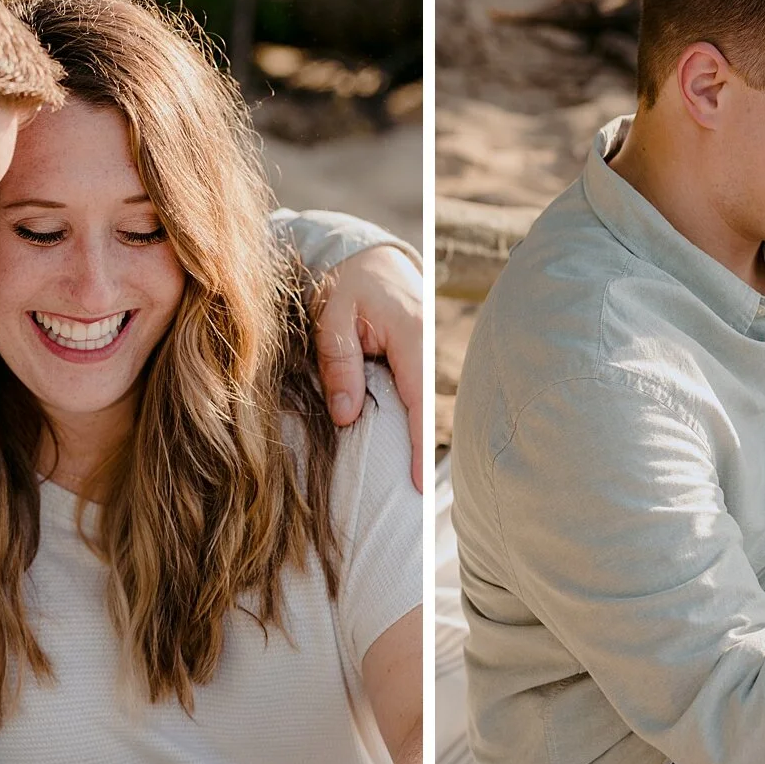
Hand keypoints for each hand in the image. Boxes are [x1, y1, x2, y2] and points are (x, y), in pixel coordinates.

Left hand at [314, 246, 424, 490]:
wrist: (369, 257)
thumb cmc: (345, 284)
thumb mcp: (331, 316)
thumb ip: (338, 363)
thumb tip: (346, 416)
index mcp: (411, 334)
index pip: (419, 400)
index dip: (420, 445)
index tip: (418, 484)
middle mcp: (430, 346)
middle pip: (433, 411)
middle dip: (427, 455)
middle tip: (418, 506)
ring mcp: (432, 353)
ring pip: (430, 407)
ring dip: (423, 444)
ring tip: (415, 490)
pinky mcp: (425, 360)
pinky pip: (424, 399)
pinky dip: (418, 427)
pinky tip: (411, 457)